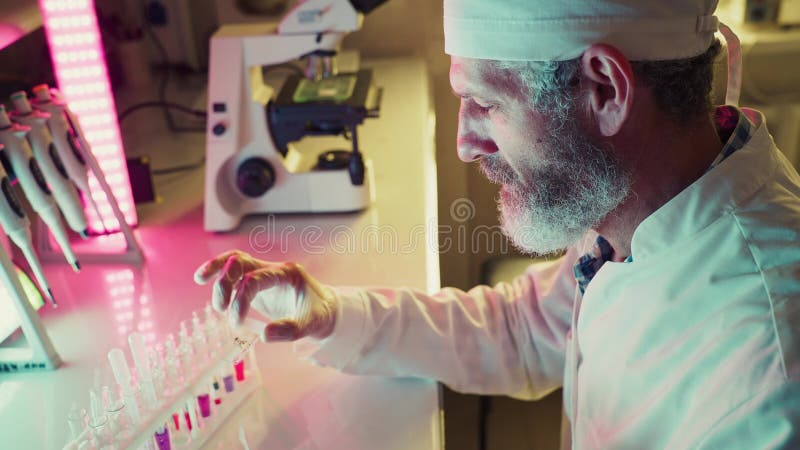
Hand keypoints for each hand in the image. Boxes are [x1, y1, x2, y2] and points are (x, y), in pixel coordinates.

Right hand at [193, 250, 336, 341]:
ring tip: (214, 302)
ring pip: (234, 261)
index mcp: (287, 274)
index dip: (241, 299)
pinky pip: (233, 272)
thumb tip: (265, 335)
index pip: (256, 278)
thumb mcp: (311, 325)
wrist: (324, 309)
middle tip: (220, 309)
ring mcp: (263, 273)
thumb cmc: (318, 314)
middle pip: (240, 261)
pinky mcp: (255, 282)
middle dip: (225, 282)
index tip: (236, 322)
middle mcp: (272, 269)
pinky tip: (201, 278)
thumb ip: (290, 330)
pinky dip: (217, 273)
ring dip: (218, 275)